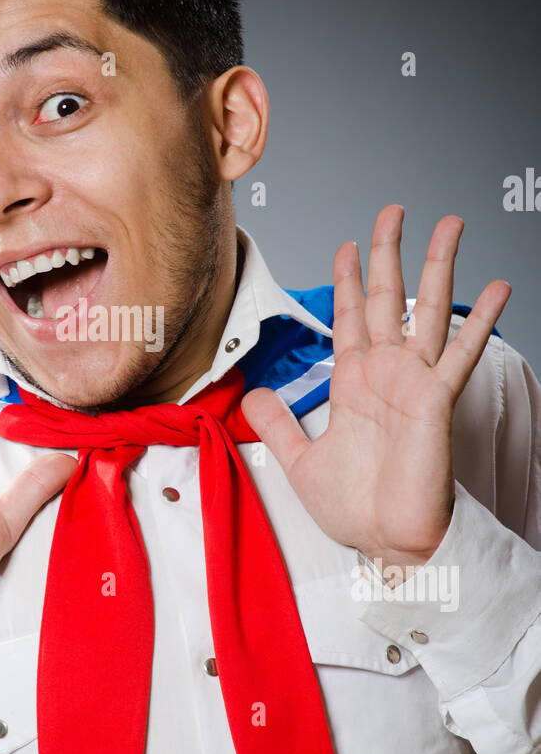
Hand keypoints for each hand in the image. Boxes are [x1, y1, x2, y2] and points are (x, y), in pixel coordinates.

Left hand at [240, 205, 510, 571]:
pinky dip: (479, 320)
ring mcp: (413, 383)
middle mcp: (385, 374)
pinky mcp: (435, 401)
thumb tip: (256, 395)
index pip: (352, 317)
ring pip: (427, 310)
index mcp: (353, 382)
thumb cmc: (355, 509)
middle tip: (393, 211)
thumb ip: (279, 425)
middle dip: (388, 252)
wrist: (387, 542)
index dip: (350, 280)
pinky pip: (459, 353)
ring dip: (438, 265)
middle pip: (387, 298)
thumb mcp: (300, 461)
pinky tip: (498, 288)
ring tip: (449, 224)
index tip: (347, 246)